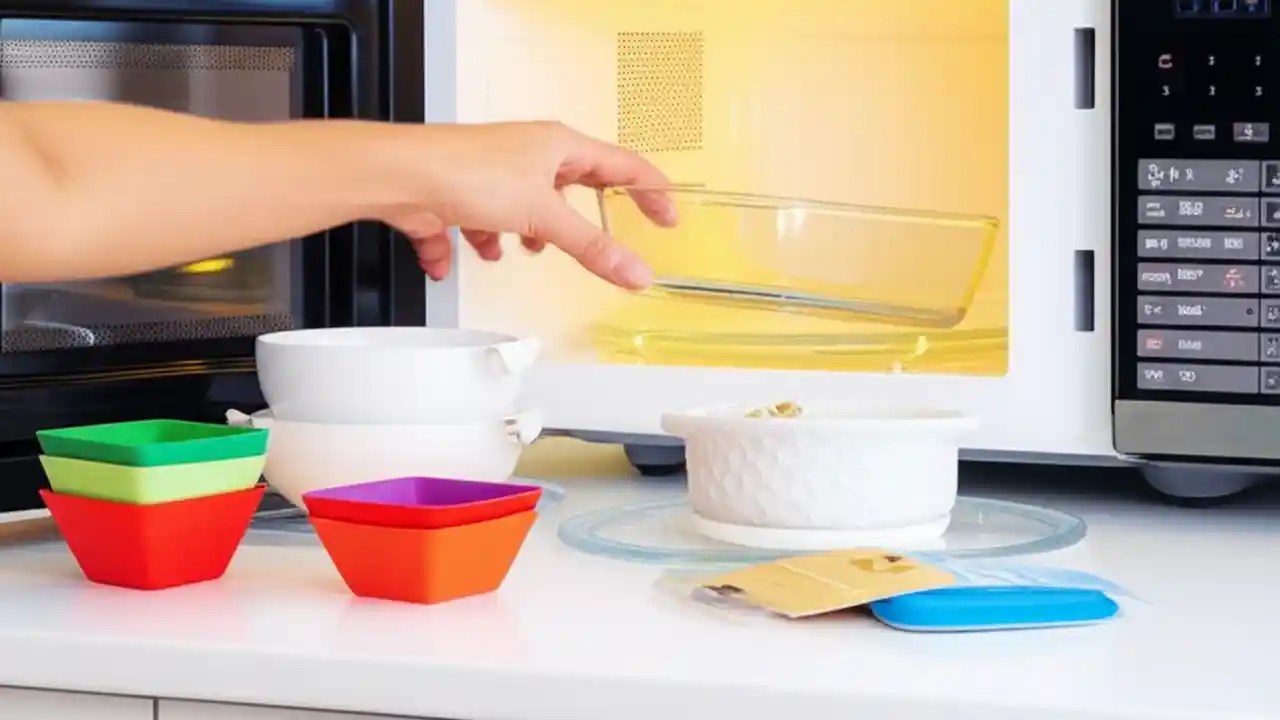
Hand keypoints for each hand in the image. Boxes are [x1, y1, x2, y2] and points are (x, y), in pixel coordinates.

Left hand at [383, 121, 676, 289]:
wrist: (400, 175)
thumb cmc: (467, 172)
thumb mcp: (544, 216)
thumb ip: (591, 248)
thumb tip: (636, 271)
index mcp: (558, 146)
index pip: (622, 166)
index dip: (650, 192)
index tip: (667, 217)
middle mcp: (527, 155)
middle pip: (570, 187)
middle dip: (577, 219)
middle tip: (596, 241)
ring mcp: (493, 174)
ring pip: (522, 207)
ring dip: (522, 232)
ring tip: (517, 248)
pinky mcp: (458, 194)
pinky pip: (473, 224)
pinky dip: (470, 241)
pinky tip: (453, 256)